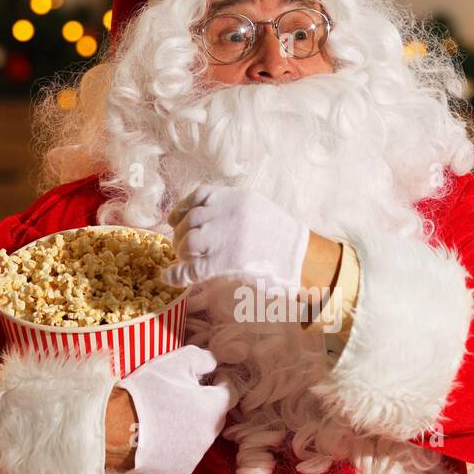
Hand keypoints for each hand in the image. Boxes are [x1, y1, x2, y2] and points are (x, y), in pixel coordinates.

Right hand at [115, 345, 234, 473]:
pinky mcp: (179, 471)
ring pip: (199, 436)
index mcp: (214, 408)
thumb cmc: (147, 392)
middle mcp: (210, 436)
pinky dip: (175, 446)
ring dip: (189, 426)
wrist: (116, 428)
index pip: (230, 393)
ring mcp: (195, 456)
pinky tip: (158, 437)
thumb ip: (202, 358)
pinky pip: (183, 454)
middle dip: (203, 405)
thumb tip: (213, 363)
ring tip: (164, 417)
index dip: (218, 381)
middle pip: (214, 416)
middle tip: (179, 396)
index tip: (203, 377)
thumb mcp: (176, 361)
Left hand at [163, 185, 311, 289]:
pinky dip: (177, 274)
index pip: (201, 195)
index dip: (183, 208)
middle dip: (181, 234)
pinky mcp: (226, 262)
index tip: (175, 219)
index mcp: (239, 198)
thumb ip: (234, 211)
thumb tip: (205, 220)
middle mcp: (229, 213)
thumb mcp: (260, 210)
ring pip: (188, 241)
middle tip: (182, 247)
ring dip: (182, 252)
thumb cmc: (284, 239)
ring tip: (187, 261)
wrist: (303, 259)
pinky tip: (170, 278)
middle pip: (191, 219)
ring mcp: (227, 237)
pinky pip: (192, 268)